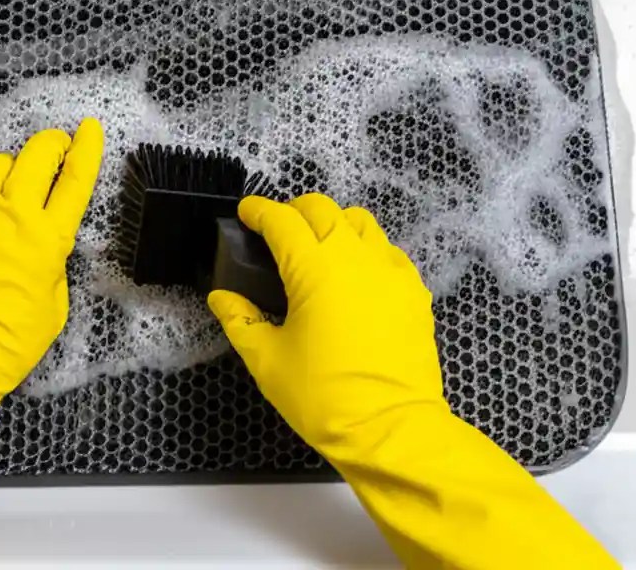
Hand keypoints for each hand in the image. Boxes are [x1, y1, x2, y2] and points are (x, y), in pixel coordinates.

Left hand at [0, 118, 104, 393]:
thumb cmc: (11, 338)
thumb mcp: (55, 301)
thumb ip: (52, 260)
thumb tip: (41, 239)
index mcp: (50, 239)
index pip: (76, 179)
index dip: (86, 149)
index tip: (89, 129)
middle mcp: (15, 216)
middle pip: (37, 156)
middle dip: (49, 144)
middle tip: (52, 148)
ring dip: (5, 171)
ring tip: (3, 191)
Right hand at [209, 195, 618, 568]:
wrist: (390, 428)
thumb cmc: (323, 398)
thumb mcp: (267, 362)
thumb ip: (240, 320)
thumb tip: (222, 297)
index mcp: (314, 268)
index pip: (282, 220)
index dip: (259, 211)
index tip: (246, 213)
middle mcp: (354, 257)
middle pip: (323, 208)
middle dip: (295, 211)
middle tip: (277, 232)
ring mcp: (390, 270)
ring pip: (360, 222)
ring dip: (333, 224)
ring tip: (318, 248)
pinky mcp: (413, 290)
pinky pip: (386, 251)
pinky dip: (365, 250)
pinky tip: (354, 277)